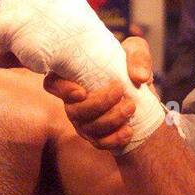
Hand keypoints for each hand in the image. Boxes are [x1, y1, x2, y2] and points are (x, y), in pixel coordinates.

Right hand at [44, 37, 153, 151]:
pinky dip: (115, 138)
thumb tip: (139, 77)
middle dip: (99, 103)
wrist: (142, 93)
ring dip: (112, 119)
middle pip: (74, 110)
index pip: (52, 83)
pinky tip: (129, 130)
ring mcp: (83, 121)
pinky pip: (100, 143)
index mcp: (74, 76)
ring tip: (131, 106)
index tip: (82, 91)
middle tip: (120, 91)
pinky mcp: (96, 136)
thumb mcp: (136, 52)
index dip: (62, 90)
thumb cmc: (130, 66)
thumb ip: (138, 57)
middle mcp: (73, 101)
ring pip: (88, 127)